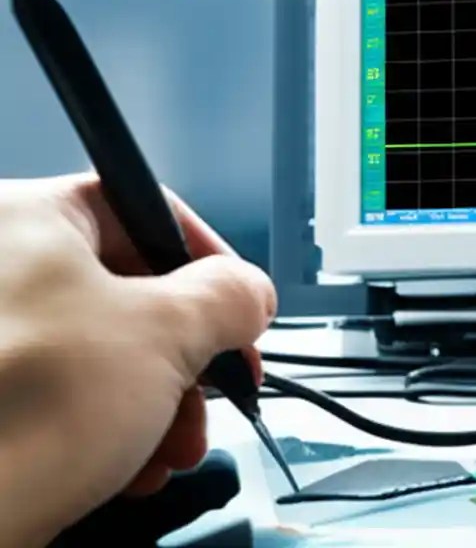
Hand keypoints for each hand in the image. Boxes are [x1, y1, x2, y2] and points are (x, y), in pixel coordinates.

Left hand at [0, 174, 274, 545]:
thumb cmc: (23, 412)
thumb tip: (249, 294)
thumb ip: (226, 298)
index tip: (240, 311)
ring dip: (158, 403)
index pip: (146, 211)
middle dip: (186, 357)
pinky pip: (62, 392)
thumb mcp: (164, 334)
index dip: (210, 263)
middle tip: (214, 391)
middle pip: (130, 290)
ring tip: (171, 447)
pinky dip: (107, 426)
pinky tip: (127, 466)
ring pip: (101, 349)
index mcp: (24, 219)